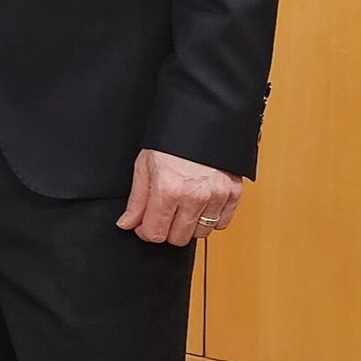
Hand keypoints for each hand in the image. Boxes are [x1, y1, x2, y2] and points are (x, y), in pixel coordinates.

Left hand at [117, 148, 243, 246]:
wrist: (201, 122)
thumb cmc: (170, 142)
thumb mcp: (144, 166)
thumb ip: (136, 200)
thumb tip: (127, 224)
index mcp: (168, 189)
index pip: (155, 233)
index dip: (145, 232)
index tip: (144, 224)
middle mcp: (194, 196)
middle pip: (178, 238)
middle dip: (166, 230)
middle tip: (163, 215)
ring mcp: (216, 196)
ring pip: (200, 233)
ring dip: (189, 226)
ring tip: (182, 208)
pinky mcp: (233, 194)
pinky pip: (222, 224)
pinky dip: (211, 220)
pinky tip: (201, 206)